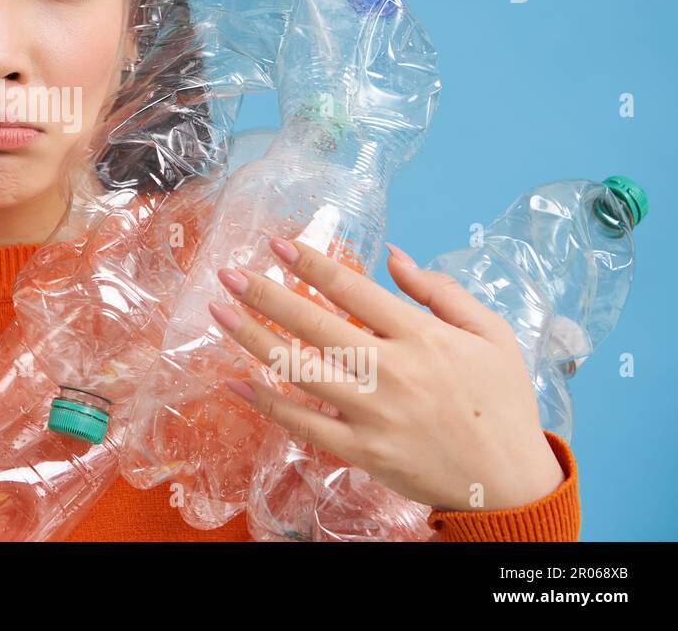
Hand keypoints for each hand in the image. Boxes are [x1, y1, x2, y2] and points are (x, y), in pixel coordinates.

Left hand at [208, 236, 565, 512]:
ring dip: (252, 338)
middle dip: (265, 294)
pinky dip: (265, 402)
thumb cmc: (503, 402)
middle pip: (313, 324)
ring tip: (218, 312)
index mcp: (421, 336)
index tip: (277, 244)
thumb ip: (441, 291)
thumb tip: (393, 255)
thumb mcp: (491, 334)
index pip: (353, 290)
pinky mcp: (360, 451)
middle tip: (228, 273)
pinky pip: (302, 423)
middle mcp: (391, 370)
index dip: (311, 264)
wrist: (510, 483)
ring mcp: (372, 414)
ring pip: (298, 369)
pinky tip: (233, 381)